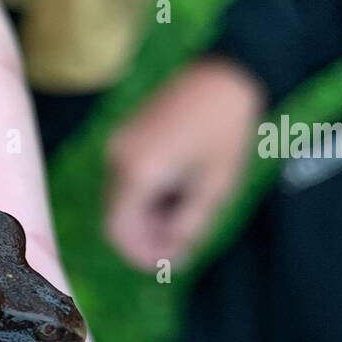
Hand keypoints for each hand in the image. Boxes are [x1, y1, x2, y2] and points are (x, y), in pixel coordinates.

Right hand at [105, 57, 263, 270]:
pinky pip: (124, 180)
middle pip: (115, 217)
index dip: (136, 254)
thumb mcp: (215, 188)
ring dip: (145, 219)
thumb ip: (188, 227)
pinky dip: (144, 198)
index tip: (162, 266)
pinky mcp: (125, 137)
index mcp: (138, 172)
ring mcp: (118, 145)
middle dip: (143, 238)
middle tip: (181, 246)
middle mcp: (118, 158)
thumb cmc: (226, 131)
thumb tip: (171, 255)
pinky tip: (175, 194)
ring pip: (118, 200)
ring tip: (184, 219)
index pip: (118, 230)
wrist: (224, 75)